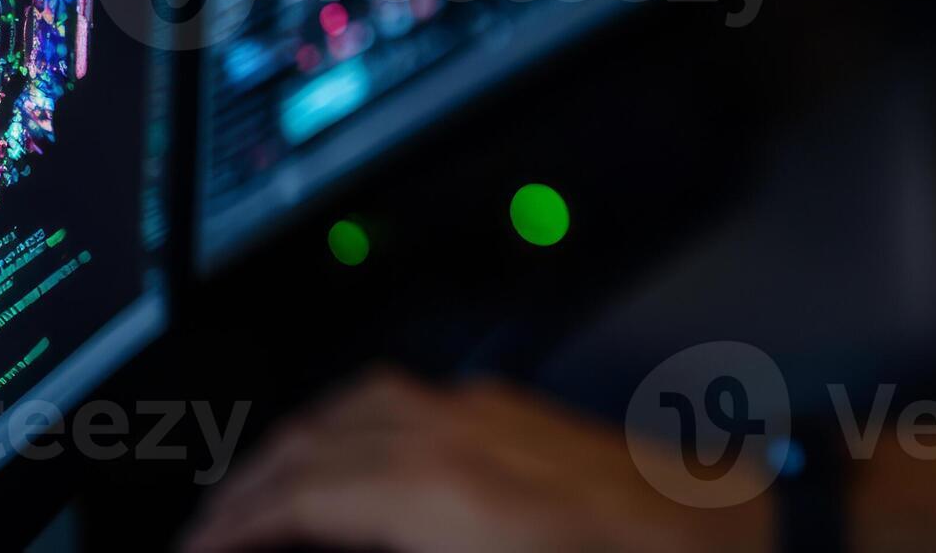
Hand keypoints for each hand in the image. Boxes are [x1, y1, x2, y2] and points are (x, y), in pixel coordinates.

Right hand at [181, 367, 774, 552]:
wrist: (734, 535)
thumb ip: (392, 546)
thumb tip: (323, 544)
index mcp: (444, 494)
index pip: (298, 495)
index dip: (231, 527)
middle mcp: (459, 434)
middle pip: (314, 440)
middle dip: (244, 487)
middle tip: (202, 535)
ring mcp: (488, 411)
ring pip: (353, 405)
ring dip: (291, 447)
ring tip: (252, 498)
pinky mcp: (514, 409)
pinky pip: (401, 397)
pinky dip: (345, 423)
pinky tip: (337, 459)